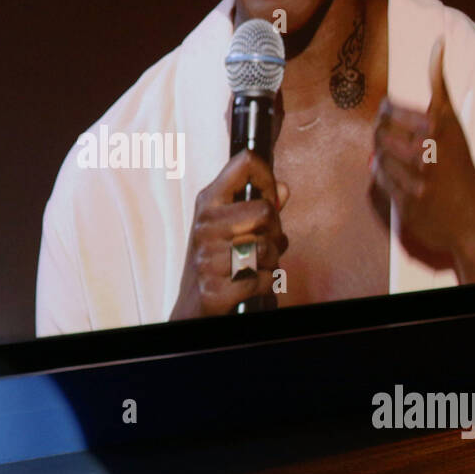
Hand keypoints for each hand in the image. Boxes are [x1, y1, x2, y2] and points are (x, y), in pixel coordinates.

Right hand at [171, 149, 289, 319]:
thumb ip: (258, 206)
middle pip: (266, 212)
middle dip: (274, 233)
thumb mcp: (229, 228)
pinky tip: (250, 284)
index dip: (267, 178)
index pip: (245, 163)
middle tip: (262, 245)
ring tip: (253, 266)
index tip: (268, 197)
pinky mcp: (215, 288)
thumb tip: (283, 189)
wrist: (191, 309)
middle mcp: (205, 226)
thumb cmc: (215, 264)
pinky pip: (263, 278)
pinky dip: (266, 285)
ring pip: (268, 248)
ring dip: (270, 263)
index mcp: (208, 203)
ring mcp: (208, 257)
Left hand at [372, 41, 474, 278]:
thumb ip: (440, 84)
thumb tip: (438, 44)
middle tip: (388, 133)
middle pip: (380, 133)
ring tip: (391, 152)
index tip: (389, 113)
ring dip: (381, 154)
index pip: (390, 110)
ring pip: (378, 156)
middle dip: (381, 133)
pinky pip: (380, 180)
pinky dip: (382, 174)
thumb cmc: (459, 161)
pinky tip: (392, 171)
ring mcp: (417, 178)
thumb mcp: (453, 121)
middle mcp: (427, 151)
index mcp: (439, 127)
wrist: (471, 214)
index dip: (387, 111)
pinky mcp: (407, 202)